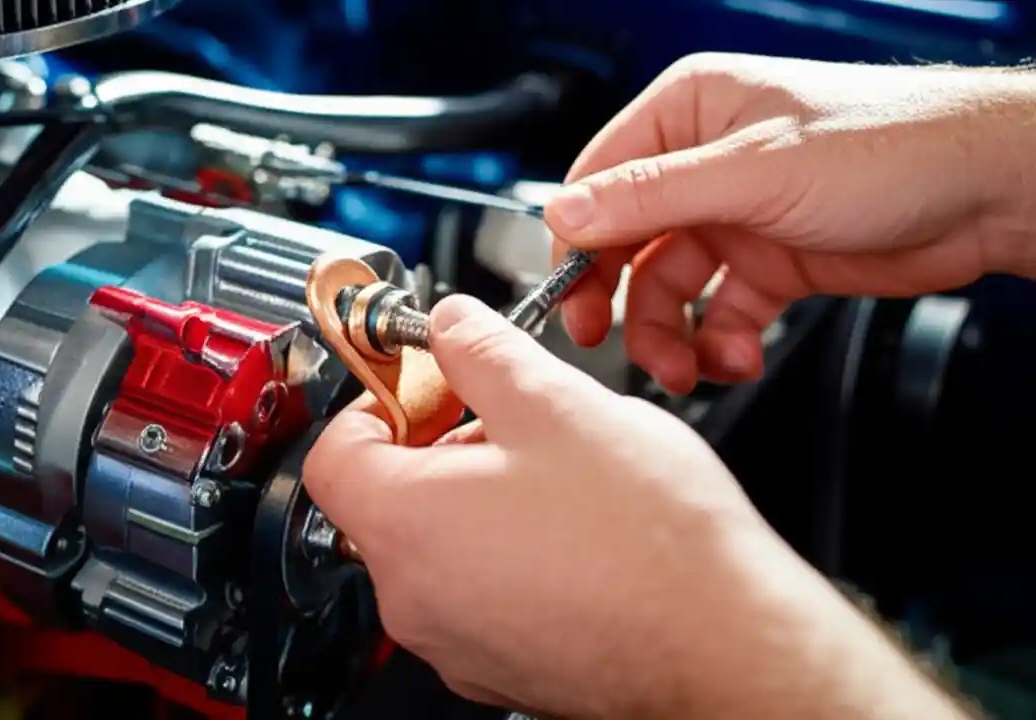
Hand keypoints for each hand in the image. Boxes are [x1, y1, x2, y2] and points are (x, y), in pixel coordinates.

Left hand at [304, 295, 963, 718]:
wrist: (728, 648)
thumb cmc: (652, 547)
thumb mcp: (556, 405)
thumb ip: (482, 351)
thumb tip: (449, 324)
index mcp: (405, 523)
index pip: (333, 449)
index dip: (376, 400)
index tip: (423, 382)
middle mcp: (413, 595)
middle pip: (384, 496)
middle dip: (436, 442)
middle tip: (503, 416)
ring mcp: (454, 641)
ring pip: (435, 544)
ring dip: (475, 496)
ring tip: (552, 473)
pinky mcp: (499, 666)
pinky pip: (475, 591)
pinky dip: (503, 552)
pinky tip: (569, 529)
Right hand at [546, 53, 1035, 393]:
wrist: (987, 190)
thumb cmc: (890, 144)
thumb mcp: (754, 169)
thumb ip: (652, 195)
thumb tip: (566, 213)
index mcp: (688, 114)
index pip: (599, 184)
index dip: (579, 247)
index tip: (572, 300)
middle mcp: (703, 165)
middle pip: (627, 247)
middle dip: (623, 304)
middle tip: (612, 345)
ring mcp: (736, 217)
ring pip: (670, 291)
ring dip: (673, 337)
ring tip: (691, 368)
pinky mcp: (768, 264)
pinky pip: (719, 316)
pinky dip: (720, 345)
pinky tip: (738, 358)